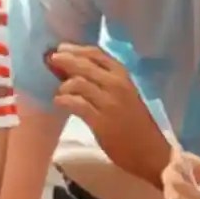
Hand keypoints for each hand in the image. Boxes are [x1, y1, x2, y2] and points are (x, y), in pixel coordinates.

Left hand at [47, 44, 165, 178]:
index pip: (96, 53)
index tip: (61, 48)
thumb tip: (72, 69)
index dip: (75, 49)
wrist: (149, 150)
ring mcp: (109, 102)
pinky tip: (59, 103)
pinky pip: (76, 104)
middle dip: (64, 60)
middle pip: (84, 64)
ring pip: (78, 83)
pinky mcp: (101, 121)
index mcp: (123, 75)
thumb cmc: (135, 122)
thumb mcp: (124, 94)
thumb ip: (103, 81)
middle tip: (50, 60)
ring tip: (59, 92)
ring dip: (63, 85)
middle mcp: (116, 84)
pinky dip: (64, 101)